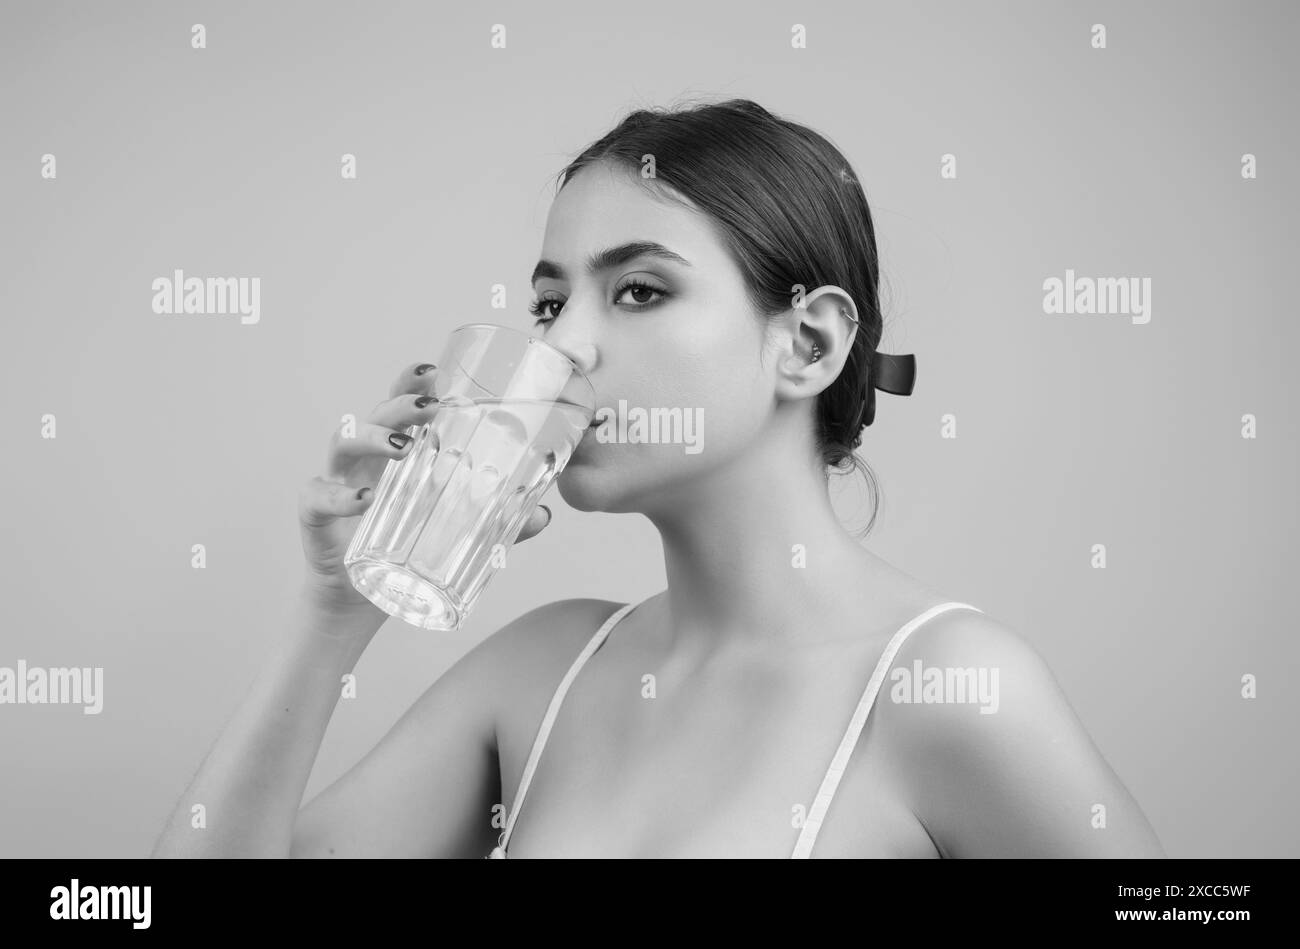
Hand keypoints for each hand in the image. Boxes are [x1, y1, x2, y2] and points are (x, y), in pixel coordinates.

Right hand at [297, 361, 553, 610]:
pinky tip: (364, 497)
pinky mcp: (315, 513)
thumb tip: (544, 515)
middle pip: (376, 414)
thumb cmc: (404, 546)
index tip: (434, 370)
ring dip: (372, 437)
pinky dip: (341, 496)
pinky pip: (320, 496)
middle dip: (402, 402)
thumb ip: (499, 522)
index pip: (401, 403)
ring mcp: (337, 481)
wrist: (358, 596)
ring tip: (402, 446)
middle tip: (431, 406)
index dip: (412, 381)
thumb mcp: (454, 530)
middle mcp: (365, 458)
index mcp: (395, 452)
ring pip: (344, 442)